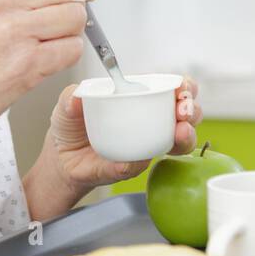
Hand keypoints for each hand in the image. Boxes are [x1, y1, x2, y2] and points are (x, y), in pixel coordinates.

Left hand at [45, 75, 202, 195]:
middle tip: (184, 111)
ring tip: (180, 132)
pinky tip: (140, 156)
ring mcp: (146, 146)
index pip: (174, 90)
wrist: (60, 157)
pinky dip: (141, 160)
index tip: (183, 89)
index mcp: (142, 100)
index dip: (186, 88)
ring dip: (186, 137)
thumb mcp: (67, 103)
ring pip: (180, 143)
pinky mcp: (130, 167)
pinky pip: (141, 164)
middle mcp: (152, 123)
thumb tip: (77, 95)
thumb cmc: (72, 125)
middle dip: (193, 111)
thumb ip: (71, 95)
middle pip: (187, 115)